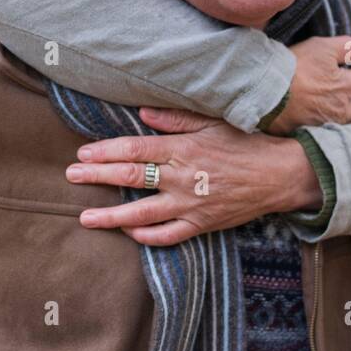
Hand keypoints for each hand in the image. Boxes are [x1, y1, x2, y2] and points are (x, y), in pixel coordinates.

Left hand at [64, 107, 322, 245]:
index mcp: (183, 148)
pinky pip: (168, 235)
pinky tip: (129, 233)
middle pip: (131, 176)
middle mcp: (182, 177)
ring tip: (85, 217)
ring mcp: (190, 204)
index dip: (105, 152)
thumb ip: (176, 119)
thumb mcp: (212, 122)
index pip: (134, 149)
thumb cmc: (246, 142)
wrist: (280, 175)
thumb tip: (142, 114)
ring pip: (142, 213)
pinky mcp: (202, 224)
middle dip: (97, 177)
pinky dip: (146, 236)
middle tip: (71, 176)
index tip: (82, 153)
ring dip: (111, 215)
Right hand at [266, 35, 350, 134]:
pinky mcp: (306, 137)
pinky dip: (335, 139)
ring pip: (350, 129)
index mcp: (345, 88)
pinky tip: (336, 139)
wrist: (266, 93)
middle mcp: (339, 111)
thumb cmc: (295, 67)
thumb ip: (347, 47)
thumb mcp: (322, 48)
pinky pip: (327, 139)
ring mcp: (323, 127)